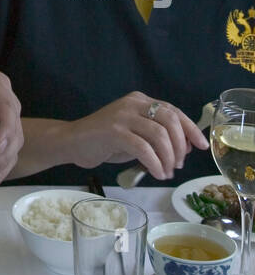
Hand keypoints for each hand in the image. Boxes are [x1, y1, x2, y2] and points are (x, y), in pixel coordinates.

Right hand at [68, 91, 208, 180]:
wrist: (73, 142)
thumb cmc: (106, 141)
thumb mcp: (136, 135)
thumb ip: (158, 137)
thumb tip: (186, 147)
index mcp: (141, 101)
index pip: (173, 111)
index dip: (190, 129)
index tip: (202, 146)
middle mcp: (133, 103)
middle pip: (170, 120)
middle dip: (180, 145)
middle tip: (178, 164)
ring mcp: (122, 116)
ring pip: (159, 134)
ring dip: (168, 157)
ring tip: (166, 172)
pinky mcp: (113, 131)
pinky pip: (142, 148)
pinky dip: (154, 163)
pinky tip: (157, 173)